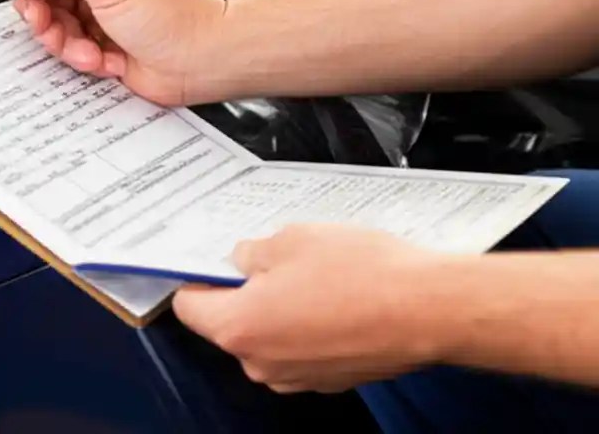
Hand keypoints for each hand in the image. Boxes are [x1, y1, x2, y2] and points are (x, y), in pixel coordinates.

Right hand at [0, 0, 225, 105]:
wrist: (201, 61)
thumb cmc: (173, 16)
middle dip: (40, 10)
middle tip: (43, 22)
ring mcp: (96, 7)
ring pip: (50, 20)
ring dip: (62, 40)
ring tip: (84, 48)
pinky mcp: (98, 39)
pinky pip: (67, 46)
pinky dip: (79, 57)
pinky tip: (103, 59)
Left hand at [171, 223, 453, 392]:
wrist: (429, 310)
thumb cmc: (362, 275)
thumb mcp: (291, 239)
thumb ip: (253, 252)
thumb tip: (243, 259)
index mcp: (239, 328)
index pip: (190, 307)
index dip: (196, 279)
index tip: (207, 263)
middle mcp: (262, 363)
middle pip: (231, 324)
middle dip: (245, 292)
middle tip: (271, 258)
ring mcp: (298, 377)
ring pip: (270, 337)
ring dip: (282, 308)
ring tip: (314, 275)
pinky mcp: (332, 379)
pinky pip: (304, 348)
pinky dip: (312, 325)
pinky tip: (338, 297)